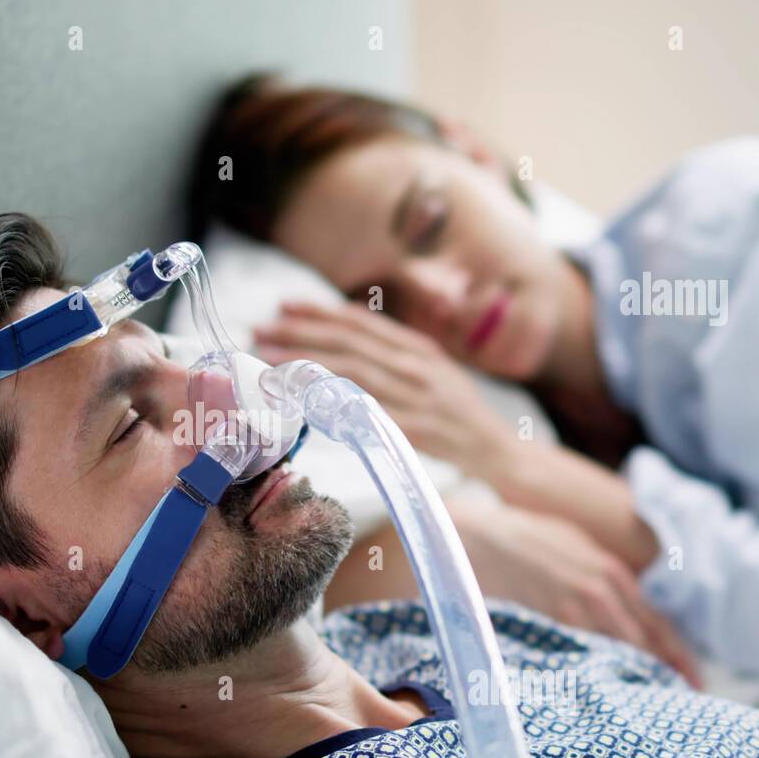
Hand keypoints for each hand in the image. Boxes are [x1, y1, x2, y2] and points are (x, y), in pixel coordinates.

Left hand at [254, 301, 514, 470]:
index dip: (320, 312)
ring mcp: (418, 397)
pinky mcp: (416, 430)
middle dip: (300, 335)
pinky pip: (367, 415)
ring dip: (306, 367)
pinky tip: (304, 404)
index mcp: (419, 348)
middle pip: (349, 344)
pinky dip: (334, 406)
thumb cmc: (456, 414)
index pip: (362, 322)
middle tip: (260, 331)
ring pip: (352, 375)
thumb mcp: (430, 373)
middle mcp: (418, 366)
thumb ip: (391, 356)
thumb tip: (342, 336)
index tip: (283, 306)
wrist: (499, 451)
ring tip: (268, 362)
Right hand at [456, 502, 701, 686]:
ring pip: (615, 652)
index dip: (677, 654)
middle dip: (661, 671)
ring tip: (645, 702)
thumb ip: (604, 575)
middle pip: (643, 642)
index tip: (692, 679)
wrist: (478, 537)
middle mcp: (601, 591)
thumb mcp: (577, 545)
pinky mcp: (548, 622)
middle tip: (676, 700)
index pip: (657, 621)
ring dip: (631, 676)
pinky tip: (601, 690)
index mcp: (612, 572)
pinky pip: (581, 654)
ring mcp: (574, 609)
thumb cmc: (525, 537)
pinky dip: (595, 672)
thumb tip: (625, 602)